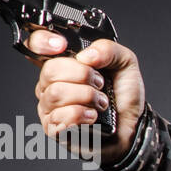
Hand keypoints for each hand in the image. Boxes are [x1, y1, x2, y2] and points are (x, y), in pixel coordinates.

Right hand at [25, 29, 145, 166]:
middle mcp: (51, 84)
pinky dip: (82, 115)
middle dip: (82, 75)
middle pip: (50, 70)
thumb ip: (107, 49)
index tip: (62, 45)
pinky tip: (93, 116)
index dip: (42, 42)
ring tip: (101, 102)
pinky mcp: (55, 129)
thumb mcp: (125, 63)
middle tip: (100, 83)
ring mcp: (50, 107)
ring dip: (86, 96)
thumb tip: (86, 55)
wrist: (134, 126)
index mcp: (63, 64)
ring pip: (56, 93)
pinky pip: (61, 116)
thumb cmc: (123, 96)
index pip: (36, 45)